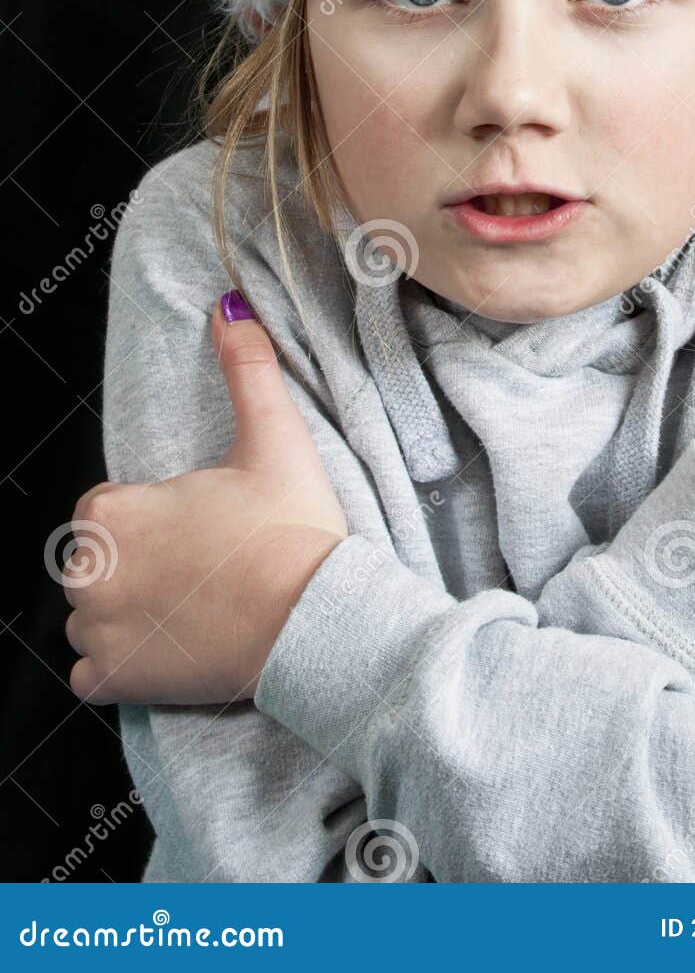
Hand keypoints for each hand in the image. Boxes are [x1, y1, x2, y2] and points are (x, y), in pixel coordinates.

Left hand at [64, 297, 347, 704]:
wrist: (313, 622)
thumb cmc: (291, 533)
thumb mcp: (274, 438)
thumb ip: (246, 367)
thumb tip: (229, 307)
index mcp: (112, 511)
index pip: (107, 508)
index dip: (156, 516)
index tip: (200, 526)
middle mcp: (87, 571)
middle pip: (97, 560)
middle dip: (140, 563)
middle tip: (205, 566)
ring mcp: (96, 632)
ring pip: (92, 615)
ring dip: (129, 614)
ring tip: (193, 607)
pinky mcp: (113, 680)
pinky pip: (91, 674)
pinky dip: (122, 666)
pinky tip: (170, 648)